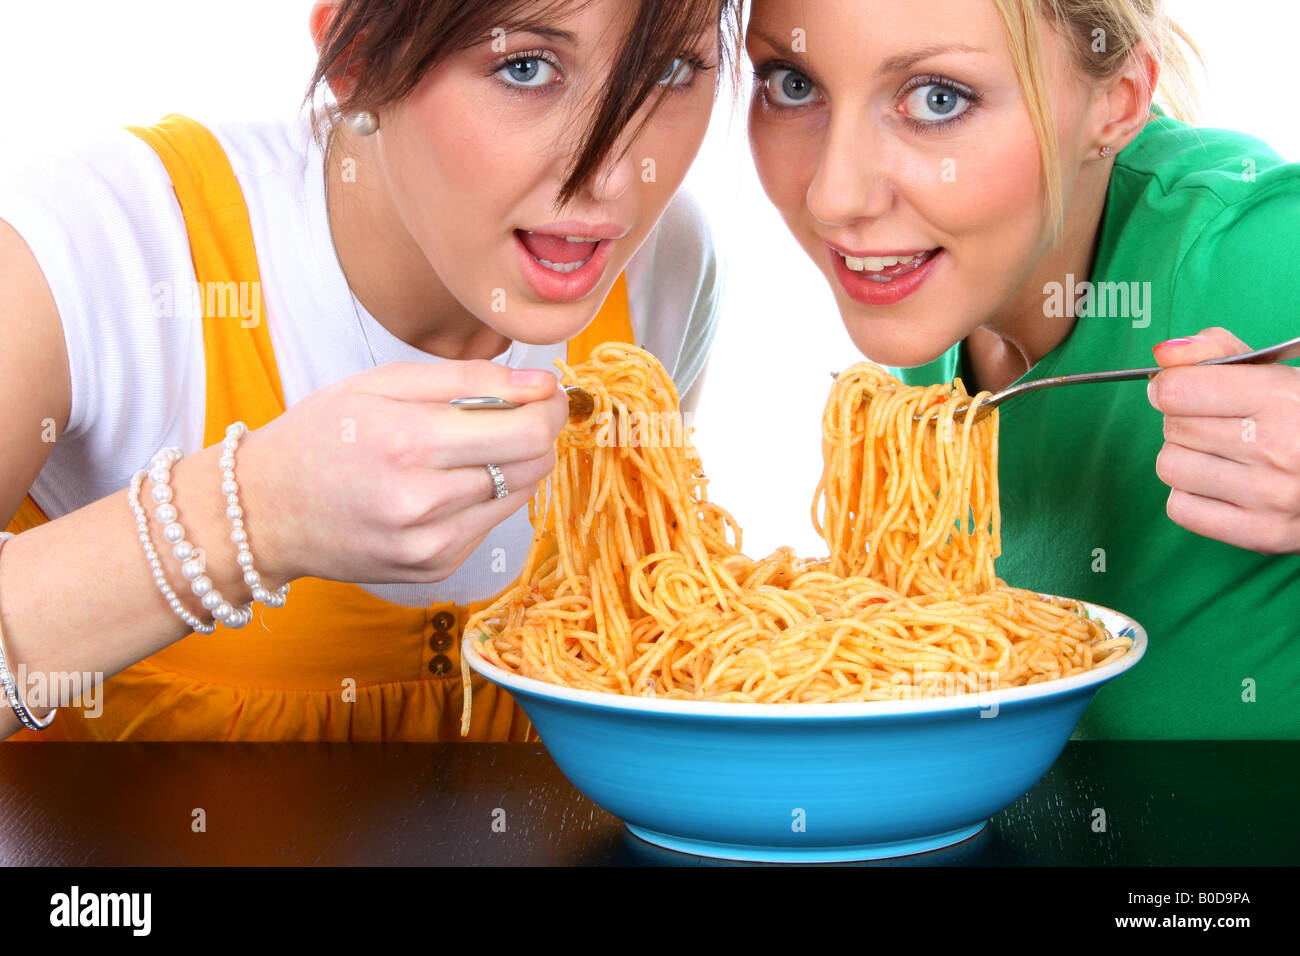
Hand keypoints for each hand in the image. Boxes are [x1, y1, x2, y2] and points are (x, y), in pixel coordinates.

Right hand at [236, 361, 567, 583]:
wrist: (262, 512)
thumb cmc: (322, 436)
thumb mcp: (383, 384)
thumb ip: (470, 379)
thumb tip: (543, 385)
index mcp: (408, 442)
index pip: (526, 431)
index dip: (549, 408)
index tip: (544, 393)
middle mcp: (423, 502)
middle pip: (533, 464)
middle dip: (538, 432)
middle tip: (517, 413)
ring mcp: (430, 544)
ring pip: (520, 495)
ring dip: (513, 465)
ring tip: (469, 447)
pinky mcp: (434, 568)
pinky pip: (490, 524)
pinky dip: (484, 497)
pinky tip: (447, 483)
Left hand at [1148, 327, 1299, 553]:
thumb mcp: (1276, 373)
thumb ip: (1218, 353)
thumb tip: (1162, 353)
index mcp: (1284, 399)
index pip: (1177, 391)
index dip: (1169, 387)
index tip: (1179, 389)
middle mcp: (1277, 448)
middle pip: (1173, 427)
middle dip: (1185, 420)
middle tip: (1217, 424)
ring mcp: (1270, 495)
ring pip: (1170, 466)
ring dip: (1185, 457)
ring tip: (1221, 454)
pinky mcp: (1262, 533)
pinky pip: (1180, 509)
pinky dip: (1190, 495)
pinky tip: (1222, 485)